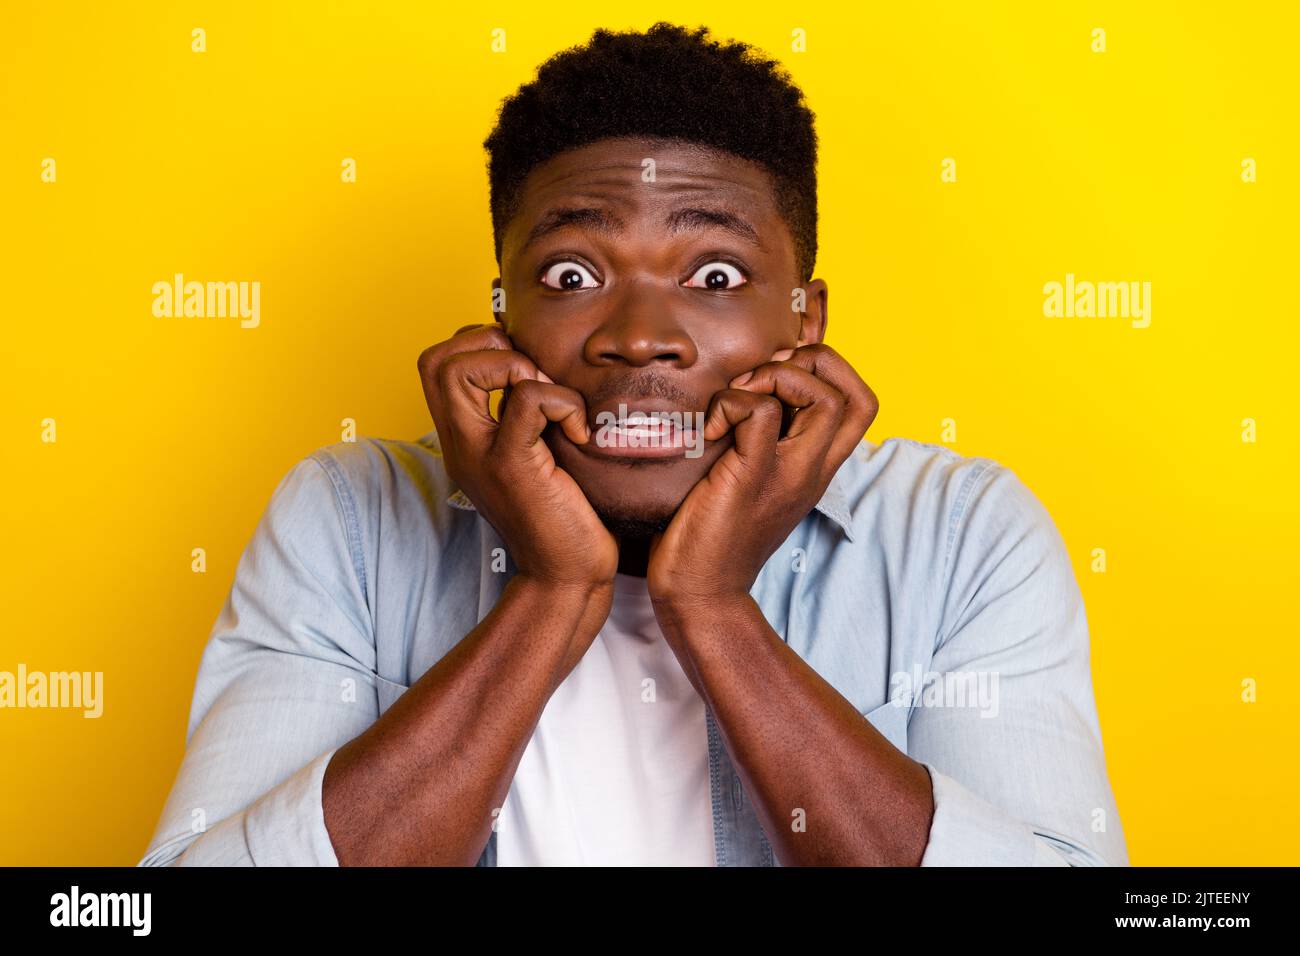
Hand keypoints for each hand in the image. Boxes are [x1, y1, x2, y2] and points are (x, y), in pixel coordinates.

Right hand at [417, 324, 618, 590]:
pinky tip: (579, 433)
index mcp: (464, 438)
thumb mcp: (536, 454)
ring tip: (554, 403)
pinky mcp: (513, 466)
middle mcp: (462, 444)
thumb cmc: (563, 515)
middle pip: (435, 360)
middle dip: (490, 345)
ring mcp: (481, 454)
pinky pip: (527, 399)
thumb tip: (548, 367)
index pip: (436, 363)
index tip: (526, 371)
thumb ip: (527, 416)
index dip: (479, 346)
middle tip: (535, 377)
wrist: (567, 577)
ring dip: (520, 367)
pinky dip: (562, 401)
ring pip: (463, 370)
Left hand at [645, 343, 878, 606]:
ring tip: (739, 397)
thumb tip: (742, 394)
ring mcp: (788, 473)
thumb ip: (762, 442)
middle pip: (858, 394)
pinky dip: (733, 402)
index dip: (831, 370)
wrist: (699, 593)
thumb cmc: (713, 534)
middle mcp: (813, 468)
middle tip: (762, 378)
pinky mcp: (752, 477)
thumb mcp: (751, 479)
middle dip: (813, 361)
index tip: (778, 376)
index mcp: (816, 467)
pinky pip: (762, 413)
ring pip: (824, 398)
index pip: (862, 404)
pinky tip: (711, 427)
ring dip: (776, 377)